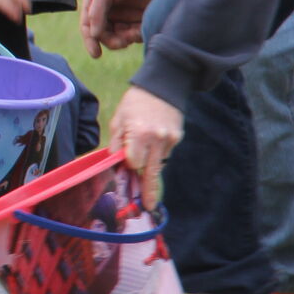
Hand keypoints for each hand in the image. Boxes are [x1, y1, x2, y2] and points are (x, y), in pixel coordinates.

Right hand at [80, 0, 165, 58]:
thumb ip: (97, 12)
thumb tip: (93, 34)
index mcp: (93, 4)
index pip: (88, 27)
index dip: (91, 42)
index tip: (96, 55)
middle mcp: (106, 12)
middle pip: (105, 35)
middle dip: (113, 41)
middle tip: (123, 42)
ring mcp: (123, 15)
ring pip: (121, 37)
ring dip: (127, 39)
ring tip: (135, 34)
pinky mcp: (139, 17)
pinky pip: (135, 33)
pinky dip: (137, 35)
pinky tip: (141, 30)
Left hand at [109, 85, 183, 206]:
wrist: (163, 86)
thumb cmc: (134, 103)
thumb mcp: (118, 120)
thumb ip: (116, 144)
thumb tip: (116, 166)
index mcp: (139, 133)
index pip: (134, 162)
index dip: (129, 166)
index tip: (126, 167)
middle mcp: (158, 139)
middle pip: (152, 172)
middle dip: (149, 190)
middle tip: (148, 207)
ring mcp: (171, 139)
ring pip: (158, 162)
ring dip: (150, 163)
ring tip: (144, 147)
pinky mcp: (178, 138)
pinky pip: (165, 153)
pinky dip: (157, 152)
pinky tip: (153, 139)